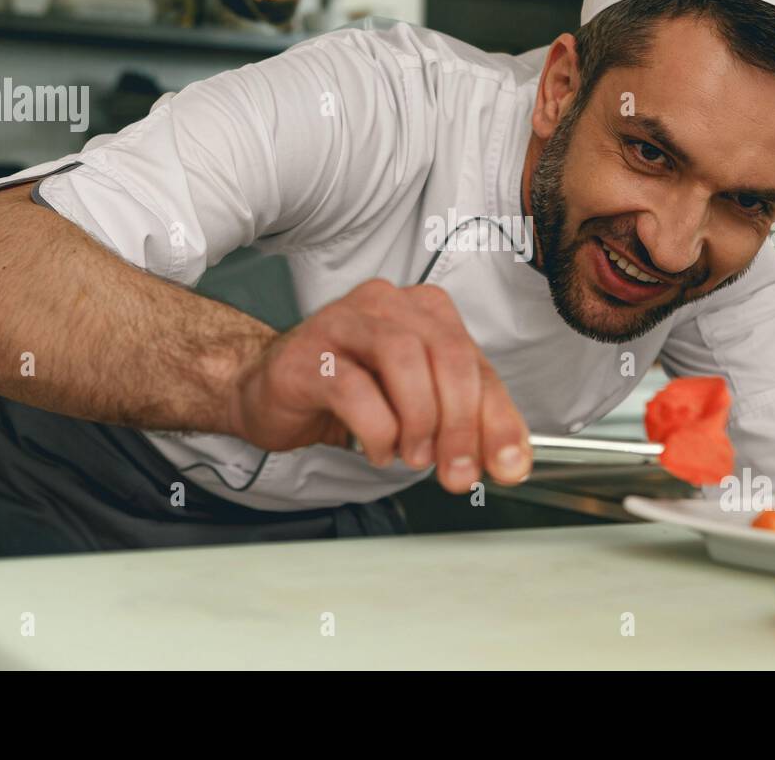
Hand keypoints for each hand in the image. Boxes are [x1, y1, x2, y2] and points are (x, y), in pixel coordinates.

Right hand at [226, 280, 531, 492]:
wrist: (266, 390)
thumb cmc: (346, 391)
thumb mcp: (419, 408)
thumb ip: (465, 428)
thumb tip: (507, 461)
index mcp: (425, 311)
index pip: (478, 363)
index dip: (497, 419)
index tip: (508, 465)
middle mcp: (389, 305)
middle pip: (447, 354)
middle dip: (461, 422)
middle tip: (456, 469)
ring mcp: (345, 323)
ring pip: (405, 360)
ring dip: (419, 420)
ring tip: (413, 455)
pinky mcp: (309, 353)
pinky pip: (355, 389)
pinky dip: (377, 430)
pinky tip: (377, 449)